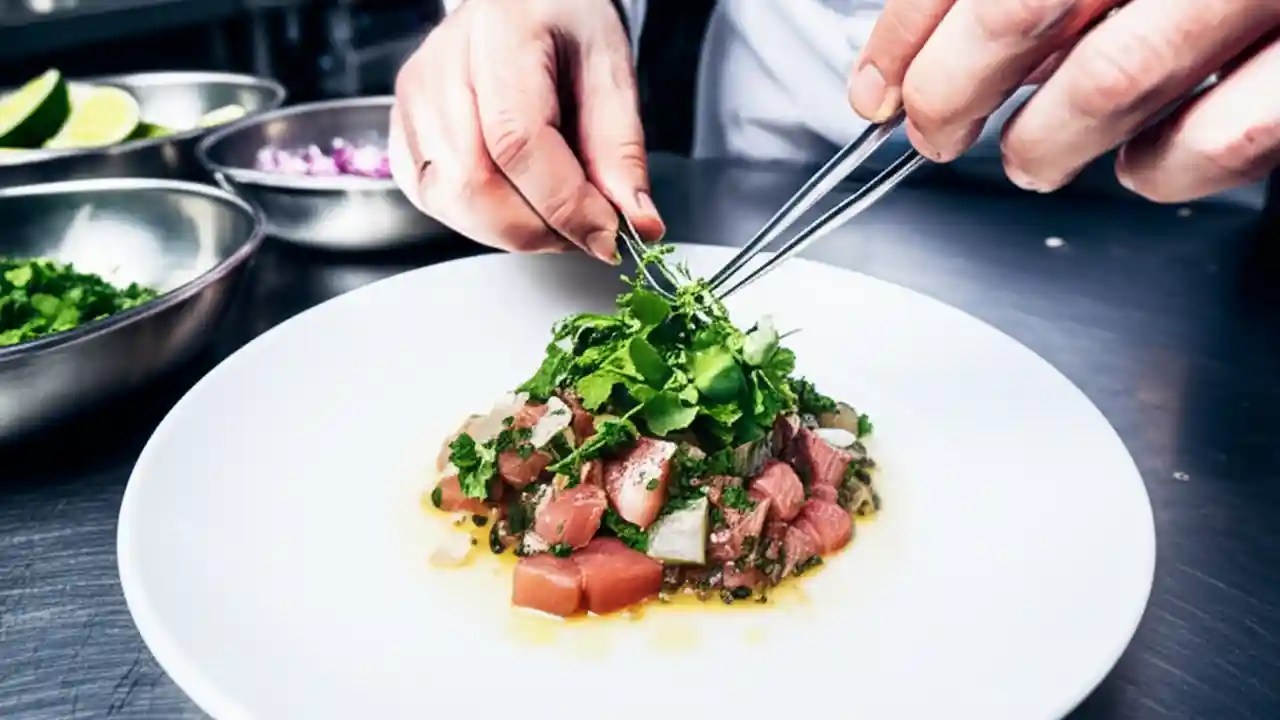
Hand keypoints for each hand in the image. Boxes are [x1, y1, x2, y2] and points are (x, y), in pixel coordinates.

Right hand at [389, 0, 663, 260]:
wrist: (518, 3)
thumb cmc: (564, 23)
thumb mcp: (610, 70)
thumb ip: (620, 150)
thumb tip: (637, 224)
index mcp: (497, 35)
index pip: (518, 142)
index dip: (565, 204)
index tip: (608, 235)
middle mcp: (437, 68)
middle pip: (476, 185)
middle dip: (542, 229)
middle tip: (588, 228)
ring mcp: (411, 104)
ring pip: (455, 204)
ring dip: (517, 231)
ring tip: (558, 210)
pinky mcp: (400, 136)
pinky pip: (437, 203)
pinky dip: (485, 222)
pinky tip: (518, 200)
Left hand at [849, 0, 1279, 201]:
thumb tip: (922, 41)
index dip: (907, 32)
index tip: (874, 87)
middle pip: (1020, 5)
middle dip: (950, 90)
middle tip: (933, 129)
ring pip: (1112, 78)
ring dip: (1046, 141)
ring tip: (1033, 159)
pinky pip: (1223, 137)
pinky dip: (1160, 168)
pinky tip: (1142, 161)